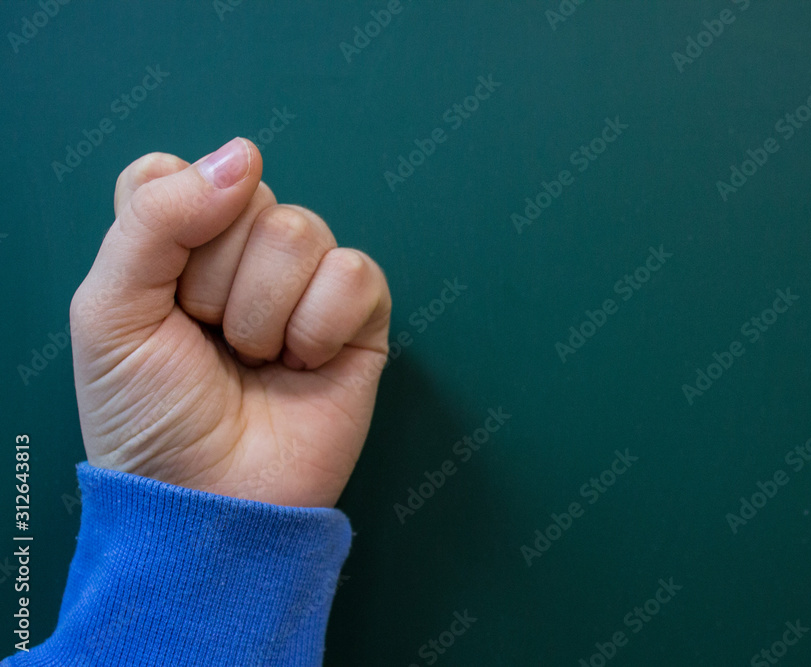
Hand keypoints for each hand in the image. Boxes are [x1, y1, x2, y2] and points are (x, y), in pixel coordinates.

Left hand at [69, 138, 390, 506]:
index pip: (174, 172)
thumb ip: (155, 217)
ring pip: (300, 232)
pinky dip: (320, 326)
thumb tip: (244, 153)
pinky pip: (355, 275)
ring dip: (264, 312)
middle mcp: (241, 256)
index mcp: (175, 249)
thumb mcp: (111, 313)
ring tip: (255, 360)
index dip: (170, 222)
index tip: (164, 288)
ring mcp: (304, 285)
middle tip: (209, 341)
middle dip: (216, 282)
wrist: (209, 502)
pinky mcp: (359, 319)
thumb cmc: (149, 419)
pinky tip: (303, 364)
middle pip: (245, 197)